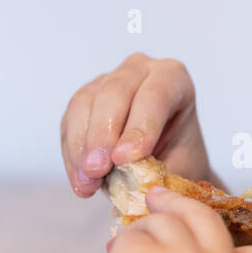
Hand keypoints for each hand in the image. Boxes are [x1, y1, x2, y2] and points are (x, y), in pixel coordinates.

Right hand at [60, 52, 219, 196]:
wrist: (167, 160)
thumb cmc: (179, 158)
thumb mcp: (182, 167)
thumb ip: (159, 171)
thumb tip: (133, 182)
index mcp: (174, 78)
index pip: (156, 94)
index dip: (139, 127)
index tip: (124, 159)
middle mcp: (140, 70)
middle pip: (115, 91)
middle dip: (103, 135)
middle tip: (97, 170)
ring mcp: (107, 81)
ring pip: (84, 103)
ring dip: (81, 146)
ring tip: (87, 182)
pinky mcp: (83, 100)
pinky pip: (69, 121)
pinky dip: (72, 153)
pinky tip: (80, 179)